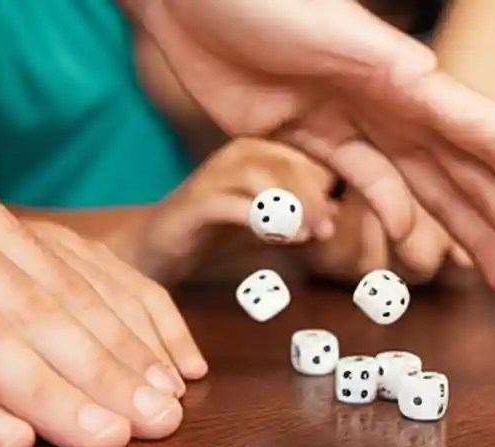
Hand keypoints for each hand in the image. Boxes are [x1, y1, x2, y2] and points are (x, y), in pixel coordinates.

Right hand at [119, 138, 336, 283]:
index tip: (333, 220)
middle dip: (312, 198)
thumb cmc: (219, 232)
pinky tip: (274, 239)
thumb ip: (300, 217)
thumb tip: (335, 215)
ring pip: (261, 175)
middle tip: (324, 230)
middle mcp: (236, 155)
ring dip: (289, 206)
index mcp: (258, 152)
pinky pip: (229, 202)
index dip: (325, 188)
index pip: (304, 158)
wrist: (159, 247)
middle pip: (287, 163)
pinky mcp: (194, 203)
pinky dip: (257, 219)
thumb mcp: (269, 224)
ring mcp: (213, 175)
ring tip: (303, 234)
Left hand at [128, 0, 494, 294]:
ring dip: (472, 235)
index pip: (489, 138)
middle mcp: (394, 102)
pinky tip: (420, 250)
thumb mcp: (329, 27)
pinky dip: (396, 216)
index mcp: (408, 77)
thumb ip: (379, 64)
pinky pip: (367, 184)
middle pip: (472, 177)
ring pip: (430, 190)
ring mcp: (355, 119)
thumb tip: (432, 86)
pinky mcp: (309, 133)